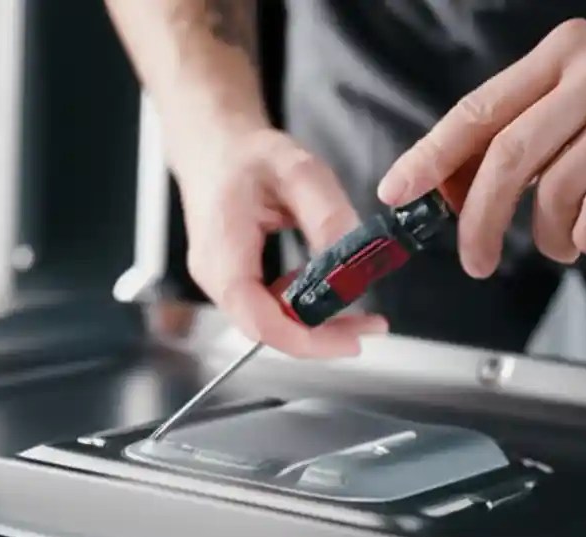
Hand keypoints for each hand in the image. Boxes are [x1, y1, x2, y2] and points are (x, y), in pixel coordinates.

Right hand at [177, 129, 388, 356]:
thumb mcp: (298, 170)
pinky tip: (328, 287)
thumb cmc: (247, 155)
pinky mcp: (232, 281)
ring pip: (271, 323)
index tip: (353, 341)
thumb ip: (327, 215)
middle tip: (372, 326)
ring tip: (360, 312)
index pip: (262, 321)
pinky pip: (268, 308)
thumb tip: (354, 261)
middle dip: (321, 336)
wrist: (213, 147)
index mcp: (224, 254)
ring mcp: (221, 282)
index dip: (308, 341)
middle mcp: (216, 278)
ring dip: (315, 323)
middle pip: (269, 330)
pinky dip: (302, 306)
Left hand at [379, 19, 585, 277]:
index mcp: (563, 53)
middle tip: (473, 259)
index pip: (478, 110)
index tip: (397, 191)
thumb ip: (521, 134)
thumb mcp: (581, 101)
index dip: (431, 156)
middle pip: (507, 158)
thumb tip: (445, 189)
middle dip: (478, 219)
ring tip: (563, 243)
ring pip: (555, 192)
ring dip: (548, 236)